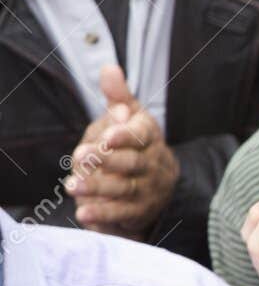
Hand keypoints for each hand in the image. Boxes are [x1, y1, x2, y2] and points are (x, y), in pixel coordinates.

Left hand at [68, 65, 179, 237]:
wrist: (159, 183)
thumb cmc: (136, 145)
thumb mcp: (130, 117)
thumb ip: (118, 96)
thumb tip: (110, 69)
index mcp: (149, 138)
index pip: (142, 135)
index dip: (125, 136)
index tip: (108, 136)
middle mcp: (152, 165)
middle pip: (132, 163)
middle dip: (107, 161)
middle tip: (82, 157)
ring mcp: (148, 190)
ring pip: (125, 190)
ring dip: (99, 188)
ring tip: (73, 186)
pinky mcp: (139, 212)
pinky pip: (122, 215)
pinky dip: (103, 215)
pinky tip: (84, 214)